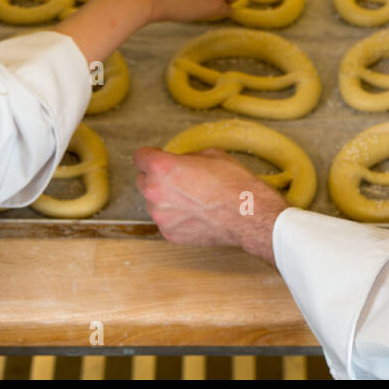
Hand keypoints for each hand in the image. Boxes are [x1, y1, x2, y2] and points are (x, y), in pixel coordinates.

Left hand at [134, 146, 288, 264]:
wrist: (248, 215)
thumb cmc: (232, 183)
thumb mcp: (210, 155)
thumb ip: (186, 158)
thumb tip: (180, 162)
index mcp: (162, 167)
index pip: (140, 156)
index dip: (150, 155)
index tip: (156, 157)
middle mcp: (154, 191)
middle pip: (142, 180)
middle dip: (156, 177)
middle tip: (177, 179)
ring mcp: (160, 216)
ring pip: (154, 202)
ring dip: (165, 199)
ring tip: (191, 199)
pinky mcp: (169, 233)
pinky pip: (166, 220)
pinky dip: (175, 217)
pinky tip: (195, 214)